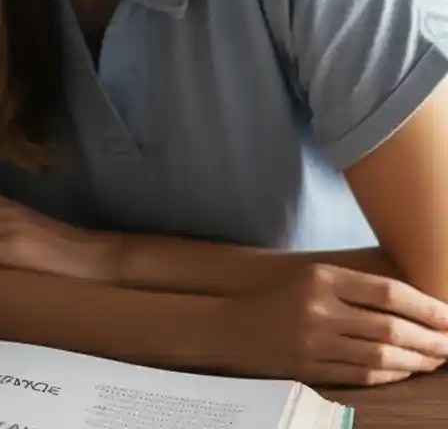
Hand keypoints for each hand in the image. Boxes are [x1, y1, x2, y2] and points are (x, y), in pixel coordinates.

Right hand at [219, 264, 447, 386]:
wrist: (227, 326)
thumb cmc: (276, 299)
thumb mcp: (311, 279)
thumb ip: (354, 287)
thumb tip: (412, 304)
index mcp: (321, 279)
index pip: (388, 293)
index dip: (427, 307)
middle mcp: (318, 310)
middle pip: (390, 328)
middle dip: (430, 340)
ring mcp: (312, 342)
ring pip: (380, 356)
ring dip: (416, 361)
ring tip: (437, 360)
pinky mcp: (307, 369)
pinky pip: (360, 375)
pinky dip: (389, 375)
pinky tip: (405, 371)